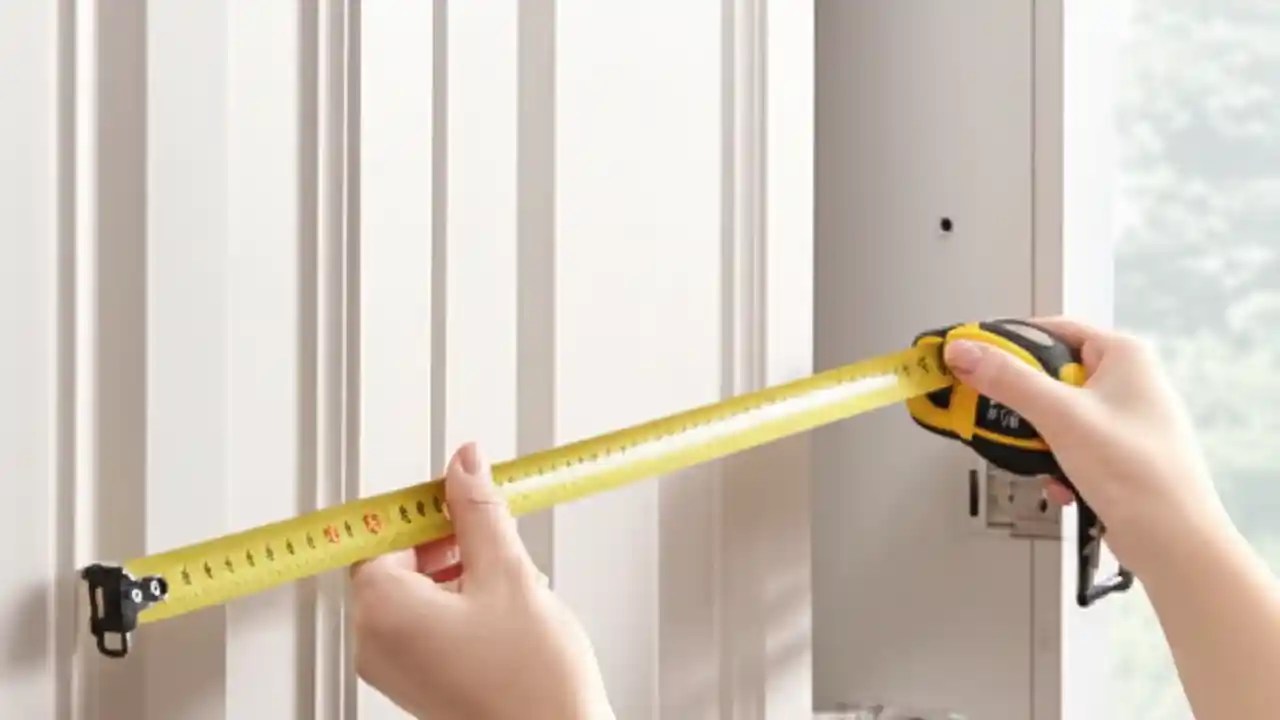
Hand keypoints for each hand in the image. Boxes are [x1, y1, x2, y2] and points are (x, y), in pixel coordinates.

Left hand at [349, 442, 613, 719]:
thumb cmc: (531, 685)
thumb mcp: (508, 573)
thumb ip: (479, 510)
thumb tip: (464, 467)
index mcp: (384, 612)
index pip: (381, 532)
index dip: (420, 505)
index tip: (450, 488)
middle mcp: (376, 644)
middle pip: (395, 560)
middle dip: (443, 536)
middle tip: (484, 520)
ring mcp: (397, 668)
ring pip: (413, 591)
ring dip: (456, 567)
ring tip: (504, 567)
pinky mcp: (421, 682)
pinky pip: (425, 622)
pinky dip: (457, 600)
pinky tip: (500, 599)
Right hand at [941, 317, 1232, 580]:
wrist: (1173, 545)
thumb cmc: (1142, 476)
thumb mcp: (1062, 417)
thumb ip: (1009, 381)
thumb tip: (967, 352)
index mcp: (1124, 356)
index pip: (1049, 329)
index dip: (1006, 342)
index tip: (970, 355)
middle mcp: (1126, 382)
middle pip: (1046, 375)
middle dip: (1023, 406)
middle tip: (998, 417)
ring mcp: (1121, 419)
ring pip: (1053, 415)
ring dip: (1038, 441)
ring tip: (1042, 459)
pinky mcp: (1114, 453)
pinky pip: (1066, 445)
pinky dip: (1055, 463)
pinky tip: (1063, 482)